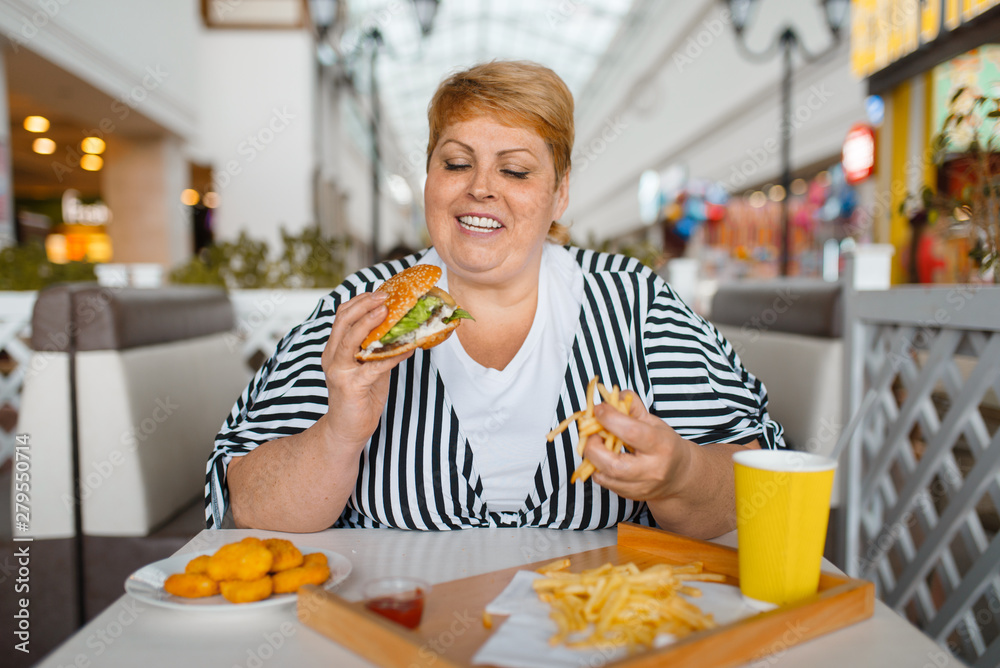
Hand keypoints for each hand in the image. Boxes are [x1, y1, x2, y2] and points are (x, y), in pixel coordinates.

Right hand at [320, 291, 412, 449]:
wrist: (347, 430)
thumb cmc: (360, 397)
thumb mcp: (368, 366)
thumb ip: (377, 349)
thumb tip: (402, 330)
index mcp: (334, 349)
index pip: (342, 316)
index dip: (359, 300)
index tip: (380, 291)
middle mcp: (332, 357)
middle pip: (343, 322)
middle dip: (364, 305)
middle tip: (385, 295)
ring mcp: (339, 371)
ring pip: (351, 339)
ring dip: (370, 322)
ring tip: (387, 310)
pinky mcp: (351, 387)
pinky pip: (373, 366)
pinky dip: (391, 355)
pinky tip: (407, 348)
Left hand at [582, 392, 693, 502]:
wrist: (679, 476)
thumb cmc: (665, 444)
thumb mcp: (654, 422)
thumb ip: (632, 407)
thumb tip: (611, 396)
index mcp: (661, 446)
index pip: (631, 432)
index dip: (610, 418)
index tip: (599, 409)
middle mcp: (651, 470)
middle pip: (612, 464)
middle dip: (593, 445)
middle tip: (591, 431)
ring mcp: (640, 487)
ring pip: (603, 476)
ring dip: (592, 456)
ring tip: (596, 442)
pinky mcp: (629, 496)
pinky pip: (603, 482)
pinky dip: (596, 467)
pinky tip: (603, 456)